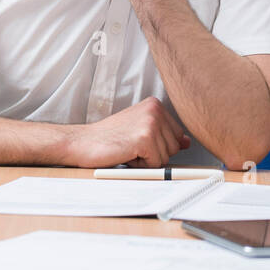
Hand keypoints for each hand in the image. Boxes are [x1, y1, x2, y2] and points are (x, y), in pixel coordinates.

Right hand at [61, 97, 191, 167]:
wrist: (83, 143)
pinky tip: (126, 154)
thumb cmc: (109, 138)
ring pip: (166, 157)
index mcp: (155, 104)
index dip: (158, 145)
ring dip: (147, 160)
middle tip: (131, 146)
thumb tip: (187, 142)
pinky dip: (141, 165)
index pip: (177, 135)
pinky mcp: (145, 138)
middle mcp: (155, 109)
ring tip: (128, 149)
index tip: (138, 141)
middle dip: (154, 153)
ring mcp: (151, 122)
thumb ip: (164, 134)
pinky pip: (156, 164)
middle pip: (174, 147)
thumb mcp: (140, 130)